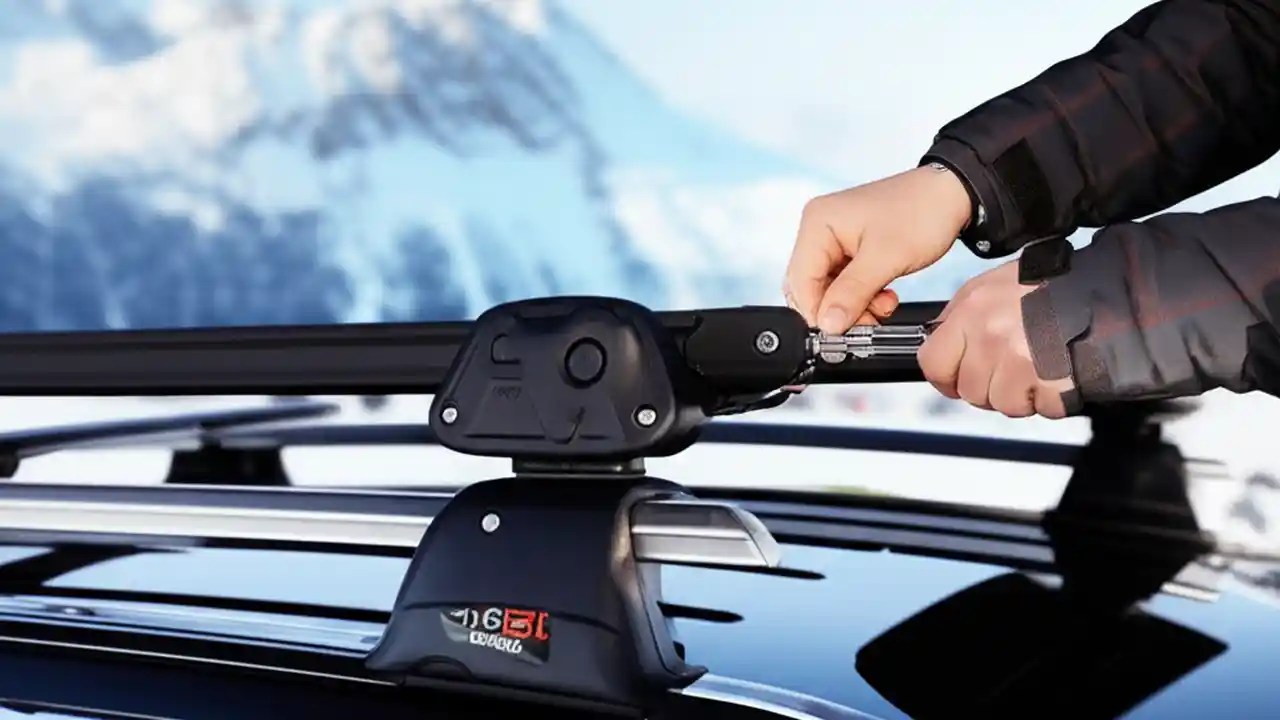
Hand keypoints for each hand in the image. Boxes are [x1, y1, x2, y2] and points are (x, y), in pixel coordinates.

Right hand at [783, 165, 971, 333]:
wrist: (952, 195)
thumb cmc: (922, 211)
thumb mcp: (886, 258)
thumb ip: (852, 294)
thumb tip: (827, 324)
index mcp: (818, 222)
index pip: (800, 280)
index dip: (817, 311)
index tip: (840, 331)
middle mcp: (819, 229)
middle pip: (810, 287)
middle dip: (837, 311)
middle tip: (865, 322)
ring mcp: (834, 239)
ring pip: (828, 290)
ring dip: (853, 307)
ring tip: (881, 306)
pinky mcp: (849, 248)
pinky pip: (843, 284)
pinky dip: (861, 298)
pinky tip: (882, 296)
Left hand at [918, 261, 1074, 418]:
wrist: (1102, 290)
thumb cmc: (1046, 285)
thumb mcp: (988, 286)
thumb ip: (957, 317)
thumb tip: (937, 345)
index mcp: (972, 314)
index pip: (933, 364)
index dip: (945, 376)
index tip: (955, 377)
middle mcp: (992, 340)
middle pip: (970, 391)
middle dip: (988, 385)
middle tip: (1010, 366)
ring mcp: (1021, 365)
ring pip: (1003, 405)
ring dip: (1019, 394)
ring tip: (1036, 366)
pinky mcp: (1052, 385)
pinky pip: (1040, 409)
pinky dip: (1050, 399)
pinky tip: (1056, 373)